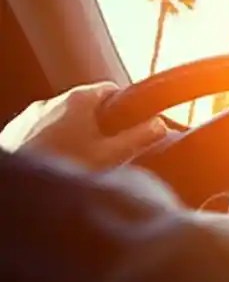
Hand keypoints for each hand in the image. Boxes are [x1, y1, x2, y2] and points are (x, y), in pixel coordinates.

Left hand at [0, 81, 166, 169]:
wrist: (15, 191)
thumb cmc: (61, 169)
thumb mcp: (109, 157)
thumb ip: (138, 138)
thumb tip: (160, 125)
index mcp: (78, 99)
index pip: (112, 91)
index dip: (125, 110)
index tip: (130, 128)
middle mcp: (49, 101)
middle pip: (85, 108)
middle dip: (96, 128)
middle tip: (104, 155)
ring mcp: (26, 117)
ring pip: (59, 123)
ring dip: (70, 138)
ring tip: (75, 166)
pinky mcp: (9, 135)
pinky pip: (37, 135)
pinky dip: (47, 147)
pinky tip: (51, 169)